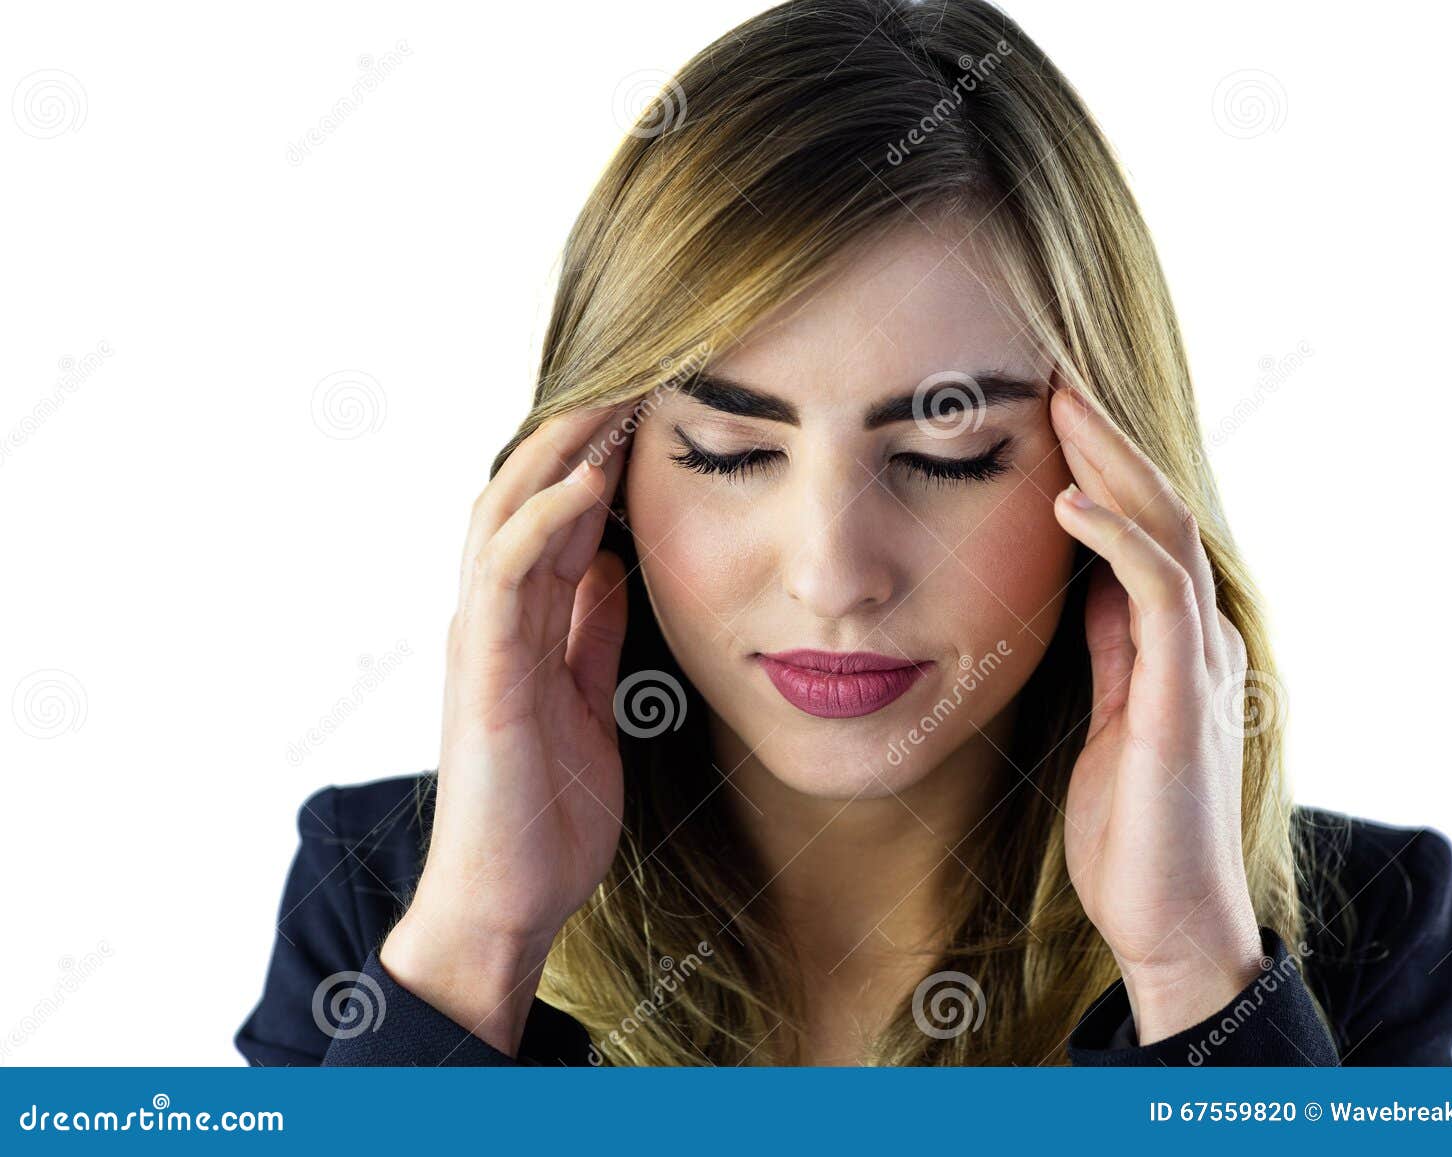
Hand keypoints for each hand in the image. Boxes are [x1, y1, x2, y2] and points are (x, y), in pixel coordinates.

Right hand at [381, 401, 634, 1054]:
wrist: (508, 900)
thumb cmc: (547, 810)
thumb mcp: (589, 699)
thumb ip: (590, 632)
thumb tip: (616, 568)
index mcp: (523, 624)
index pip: (554, 515)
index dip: (595, 455)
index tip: (650, 402)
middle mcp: (493, 619)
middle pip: (522, 495)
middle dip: (574, 432)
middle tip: (634, 371)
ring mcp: (481, 643)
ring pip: (502, 516)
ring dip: (555, 454)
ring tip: (608, 399)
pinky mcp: (483, 678)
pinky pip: (504, 580)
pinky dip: (541, 524)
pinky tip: (584, 485)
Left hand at [1048, 372, 1263, 1044]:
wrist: (1170, 922)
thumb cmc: (1131, 826)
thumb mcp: (1106, 714)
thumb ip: (1107, 647)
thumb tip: (1083, 578)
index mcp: (1173, 641)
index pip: (1143, 528)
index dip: (1101, 465)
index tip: (1047, 409)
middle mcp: (1197, 639)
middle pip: (1161, 510)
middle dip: (1108, 440)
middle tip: (1054, 372)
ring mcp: (1198, 665)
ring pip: (1168, 534)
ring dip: (1114, 465)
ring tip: (1063, 406)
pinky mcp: (1183, 702)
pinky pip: (1157, 598)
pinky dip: (1117, 540)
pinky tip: (1068, 501)